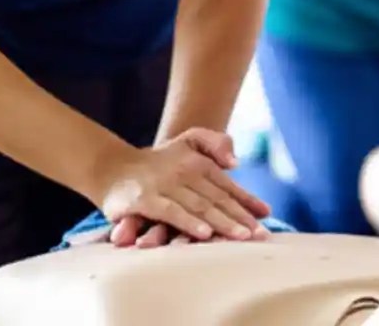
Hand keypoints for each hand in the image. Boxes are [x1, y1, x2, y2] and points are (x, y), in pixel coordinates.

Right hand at [92, 127, 271, 247]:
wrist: (113, 168)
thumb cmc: (158, 162)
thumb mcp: (187, 142)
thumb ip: (214, 143)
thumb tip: (235, 162)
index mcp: (199, 163)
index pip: (228, 186)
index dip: (247, 201)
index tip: (266, 215)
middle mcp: (184, 172)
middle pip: (218, 199)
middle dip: (240, 218)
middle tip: (259, 234)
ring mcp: (165, 185)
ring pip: (199, 206)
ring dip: (222, 223)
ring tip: (241, 236)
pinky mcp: (145, 199)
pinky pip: (170, 211)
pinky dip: (188, 222)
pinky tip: (204, 233)